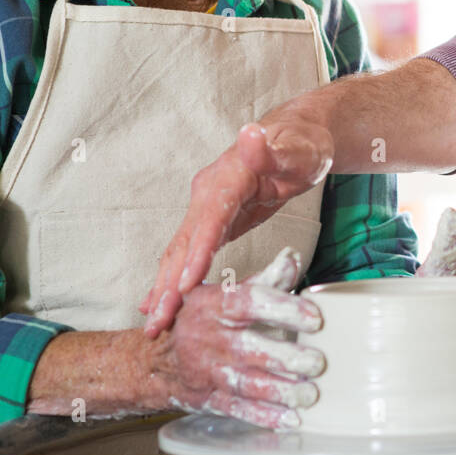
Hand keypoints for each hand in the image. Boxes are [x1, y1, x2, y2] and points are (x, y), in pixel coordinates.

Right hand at [140, 96, 332, 336]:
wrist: (296, 138)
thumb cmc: (302, 146)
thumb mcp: (297, 149)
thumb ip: (271, 149)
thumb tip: (250, 133)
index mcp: (228, 177)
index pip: (209, 219)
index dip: (197, 254)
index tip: (184, 286)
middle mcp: (208, 192)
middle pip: (186, 241)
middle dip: (170, 282)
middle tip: (158, 321)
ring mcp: (207, 205)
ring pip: (181, 249)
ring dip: (166, 285)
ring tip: (153, 321)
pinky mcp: (211, 218)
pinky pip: (190, 250)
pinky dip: (175, 275)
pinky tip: (163, 299)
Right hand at [148, 247, 326, 429]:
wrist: (152, 360)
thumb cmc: (197, 321)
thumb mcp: (223, 294)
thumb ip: (263, 280)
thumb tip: (292, 257)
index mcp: (213, 305)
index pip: (249, 302)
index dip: (282, 309)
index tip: (315, 317)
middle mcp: (209, 339)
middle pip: (249, 348)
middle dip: (285, 357)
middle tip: (317, 361)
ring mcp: (207, 371)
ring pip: (245, 383)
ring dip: (280, 391)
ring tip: (310, 394)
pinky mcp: (208, 398)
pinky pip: (237, 409)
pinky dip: (263, 415)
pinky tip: (289, 418)